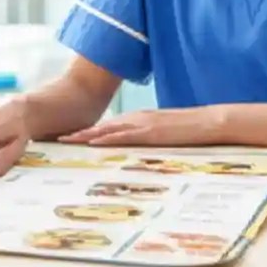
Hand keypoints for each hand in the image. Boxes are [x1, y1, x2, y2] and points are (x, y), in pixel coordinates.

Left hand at [57, 106, 226, 146]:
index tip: (70, 137)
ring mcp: (143, 123)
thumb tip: (135, 147)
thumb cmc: (190, 129)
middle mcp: (136, 118)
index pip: (108, 126)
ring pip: (108, 129)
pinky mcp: (151, 131)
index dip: (87, 131)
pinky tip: (93, 141)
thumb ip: (147, 137)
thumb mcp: (163, 133)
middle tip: (58, 138)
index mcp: (139, 119)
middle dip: (80, 132)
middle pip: (102, 126)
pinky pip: (125, 135)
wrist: (209, 120)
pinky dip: (107, 138)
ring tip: (66, 140)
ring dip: (86, 135)